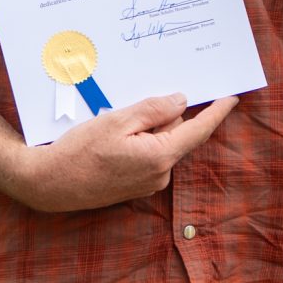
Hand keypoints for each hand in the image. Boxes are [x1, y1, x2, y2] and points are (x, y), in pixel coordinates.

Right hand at [8, 93, 236, 211]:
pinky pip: (148, 155)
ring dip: (147, 129)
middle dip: (163, 116)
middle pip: (176, 133)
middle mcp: (160, 174)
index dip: (217, 111)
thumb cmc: (79, 151)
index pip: (198, 129)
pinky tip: (114, 138)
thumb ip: (154, 110)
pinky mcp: (136, 186)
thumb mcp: (117, 120)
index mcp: (160, 156)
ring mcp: (148, 183)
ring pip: (161, 143)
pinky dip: (139, 142)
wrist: (49, 184)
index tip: (233, 96)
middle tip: (136, 105)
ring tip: (115, 126)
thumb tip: (182, 102)